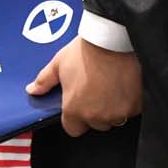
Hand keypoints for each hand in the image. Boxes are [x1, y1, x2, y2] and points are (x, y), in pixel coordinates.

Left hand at [28, 37, 142, 135]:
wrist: (114, 38)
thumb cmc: (86, 50)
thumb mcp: (59, 62)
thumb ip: (44, 80)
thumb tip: (32, 90)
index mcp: (74, 110)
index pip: (73, 129)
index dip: (75, 117)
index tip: (81, 104)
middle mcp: (96, 116)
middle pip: (96, 124)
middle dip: (97, 110)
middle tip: (99, 89)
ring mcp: (117, 112)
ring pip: (115, 118)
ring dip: (114, 107)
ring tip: (113, 84)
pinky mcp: (136, 106)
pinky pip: (133, 110)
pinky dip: (131, 101)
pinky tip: (127, 84)